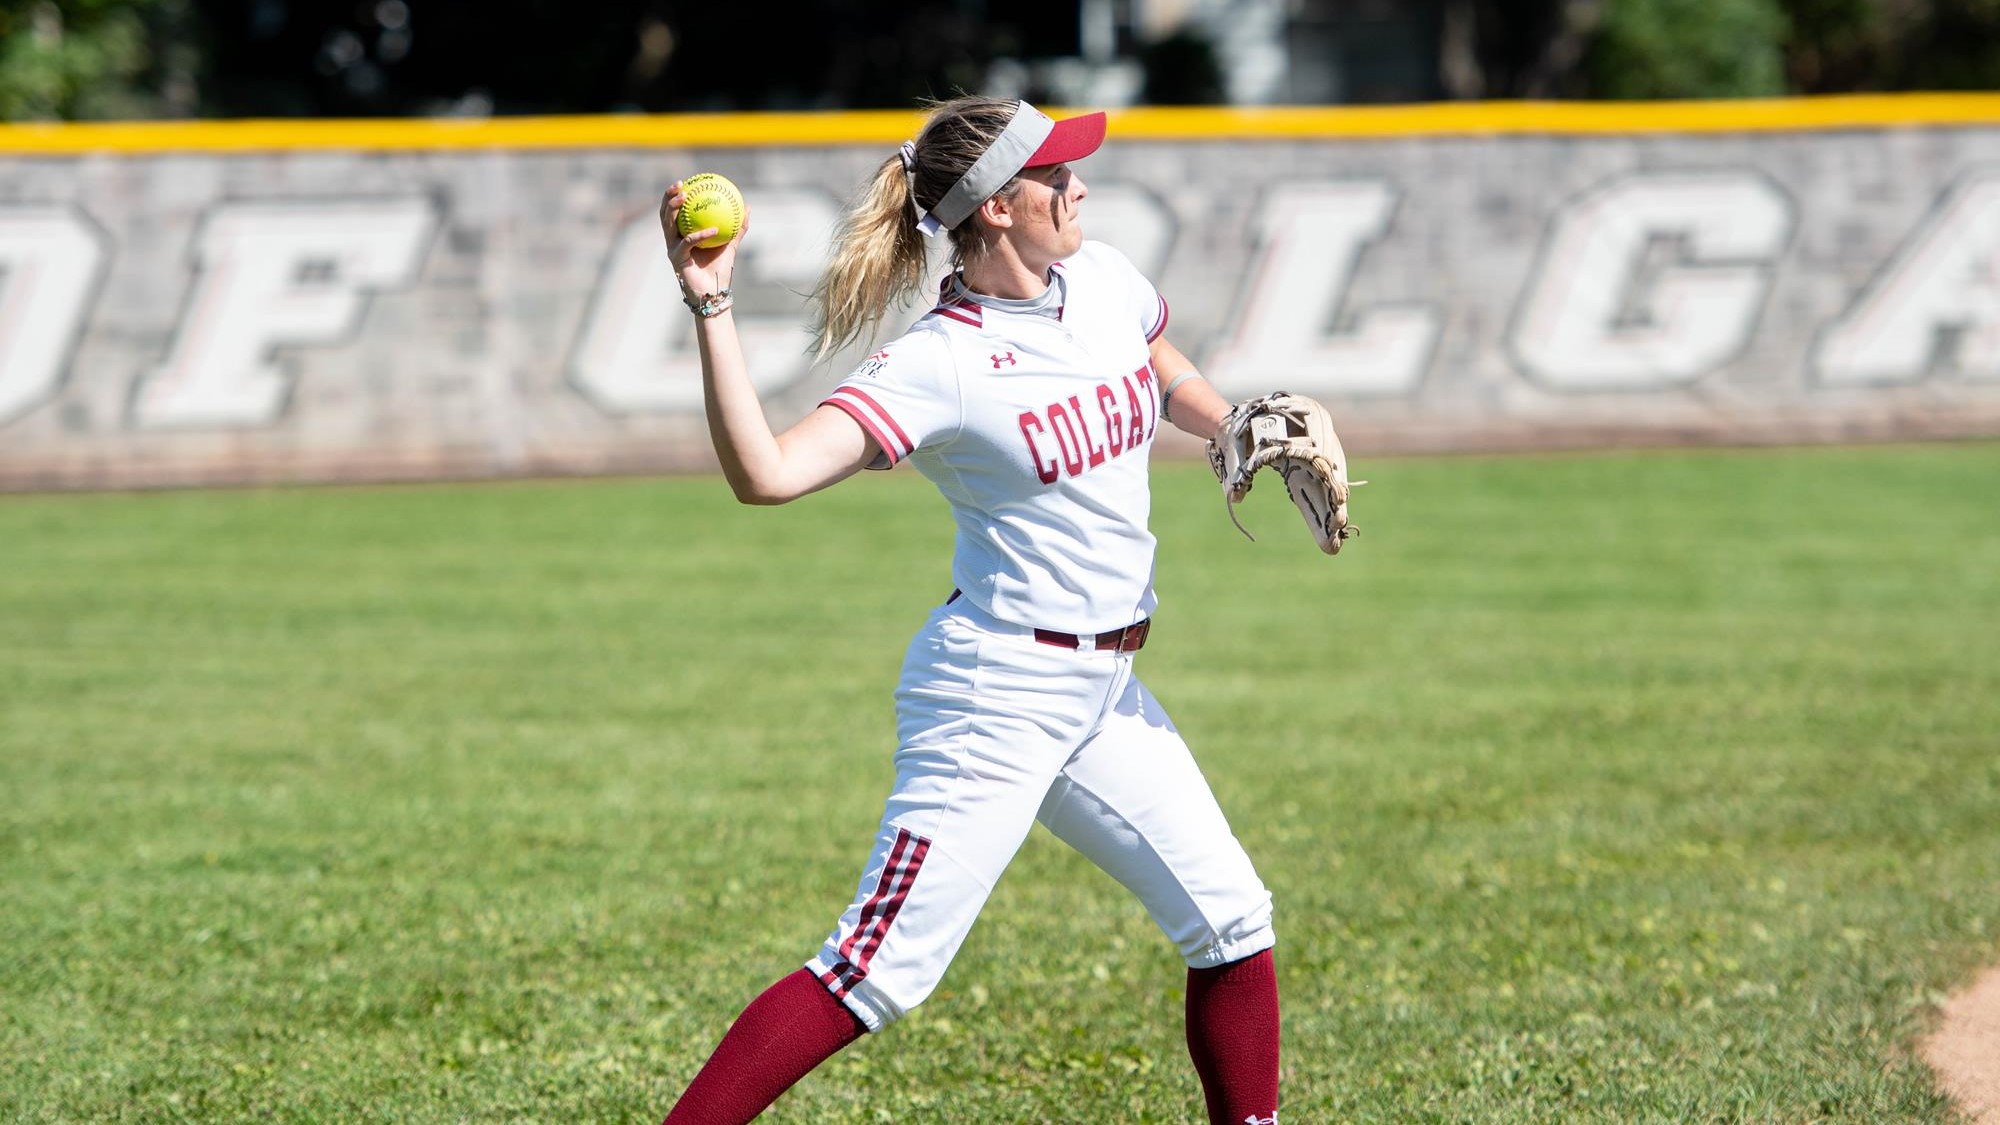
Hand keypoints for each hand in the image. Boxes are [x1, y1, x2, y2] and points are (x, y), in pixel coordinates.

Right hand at [659, 179, 748, 304]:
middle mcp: (674, 240)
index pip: (675, 211)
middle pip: (665, 214)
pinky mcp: (677, 259)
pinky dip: (701, 235)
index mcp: (682, 234)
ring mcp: (673, 249)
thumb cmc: (720, 270)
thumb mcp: (730, 244)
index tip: (687, 181)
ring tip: (685, 196)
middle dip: (668, 197)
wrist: (715, 292)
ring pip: (668, 224)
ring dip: (674, 208)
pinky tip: (714, 229)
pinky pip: (688, 243)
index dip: (676, 195)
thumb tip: (748, 207)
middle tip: (680, 184)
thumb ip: (737, 227)